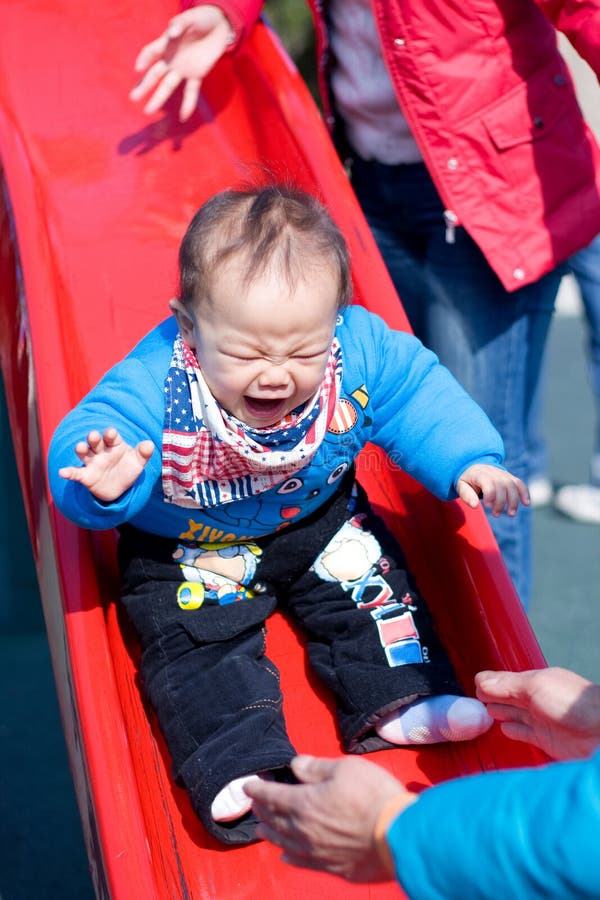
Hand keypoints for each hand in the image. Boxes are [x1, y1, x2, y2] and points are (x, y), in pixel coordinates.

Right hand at [58, 427, 153, 501]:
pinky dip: (68, 472)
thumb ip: (143, 453)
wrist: (119, 489)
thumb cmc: (128, 470)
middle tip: (94, 436)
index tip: (110, 433)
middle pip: (95, 441)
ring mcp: (92, 462)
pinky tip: (62, 472)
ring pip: (84, 453)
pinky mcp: (86, 475)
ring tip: (80, 447)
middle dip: (93, 438)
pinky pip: (75, 473)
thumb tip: (149, 444)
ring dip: (81, 449)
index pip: (112, 437)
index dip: (110, 434)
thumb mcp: (138, 463)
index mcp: (114, 445)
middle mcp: (101, 451)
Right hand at [130, 6, 232, 120]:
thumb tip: (171, 33)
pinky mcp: (197, 75)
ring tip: (147, 111)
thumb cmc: (200, 18)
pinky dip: (188, 104)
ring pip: (168, 86)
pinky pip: (191, 92)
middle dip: (144, 86)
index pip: (151, 52)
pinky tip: (183, 117)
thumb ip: (181, 24)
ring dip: (158, 98)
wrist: (218, 26)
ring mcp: (183, 69)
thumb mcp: (191, 18)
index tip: (139, 69)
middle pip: (155, 74)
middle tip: (133, 97)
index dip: (144, 59)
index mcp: (167, 43)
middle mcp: (171, 59)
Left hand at [245, 755, 413, 882]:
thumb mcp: (345, 768)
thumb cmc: (372, 796)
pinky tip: (285, 856)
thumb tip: (296, 765)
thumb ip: (316, 768)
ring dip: (271, 834)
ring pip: (284, 842)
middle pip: (275, 820)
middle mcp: (304, 830)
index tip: (248, 786)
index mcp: (304, 803)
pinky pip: (302, 862)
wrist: (397, 835)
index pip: (273, 796)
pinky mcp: (332, 867)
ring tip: (260, 830)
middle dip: (263, 810)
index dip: (258, 790)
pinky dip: (289, 857)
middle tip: (255, 805)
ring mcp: (317, 852)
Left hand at [456, 464, 528, 516]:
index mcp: (480, 473)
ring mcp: (503, 474)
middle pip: (502, 485)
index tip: (486, 506)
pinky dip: (524, 493)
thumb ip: (466, 495)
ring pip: (512, 485)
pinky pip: (519, 483)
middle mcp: (493, 472)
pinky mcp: (510, 478)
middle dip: (501, 501)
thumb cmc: (467, 480)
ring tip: (511, 514)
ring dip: (514, 501)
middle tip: (496, 515)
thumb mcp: (461, 486)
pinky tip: (526, 503)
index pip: (488, 482)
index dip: (490, 495)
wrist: (474, 468)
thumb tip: (475, 506)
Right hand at [476, 668, 599, 760]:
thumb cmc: (572, 704)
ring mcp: (541, 720)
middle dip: (492, 697)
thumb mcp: (535, 686)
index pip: (506, 680)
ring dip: (499, 713)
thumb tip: (480, 681)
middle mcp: (537, 699)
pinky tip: (504, 729)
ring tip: (483, 712)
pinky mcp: (545, 741)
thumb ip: (507, 685)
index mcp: (535, 681)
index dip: (490, 684)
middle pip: (508, 697)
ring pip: (513, 715)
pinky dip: (512, 731)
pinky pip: (522, 734)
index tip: (474, 687)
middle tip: (472, 700)